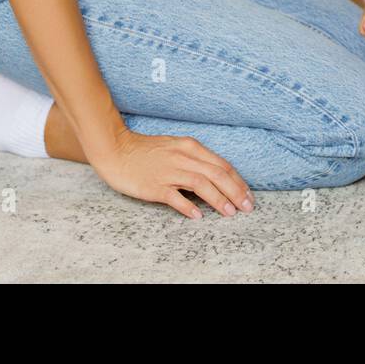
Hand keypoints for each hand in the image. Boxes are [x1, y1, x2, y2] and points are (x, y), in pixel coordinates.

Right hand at [90, 127, 254, 219]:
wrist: (116, 149)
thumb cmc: (146, 151)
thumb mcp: (176, 147)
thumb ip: (196, 159)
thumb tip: (216, 176)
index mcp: (191, 147)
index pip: (222, 165)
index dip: (237, 181)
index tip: (248, 195)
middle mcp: (183, 158)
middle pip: (217, 174)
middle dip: (235, 192)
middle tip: (247, 207)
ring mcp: (169, 172)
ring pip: (201, 184)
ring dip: (218, 199)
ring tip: (230, 213)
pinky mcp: (154, 186)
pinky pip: (175, 197)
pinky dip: (188, 206)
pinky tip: (198, 216)